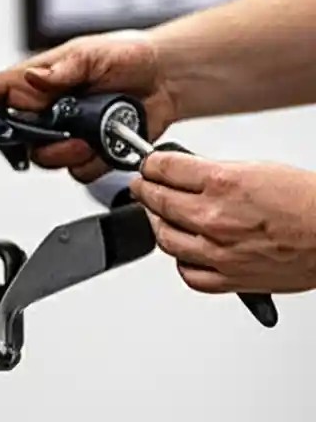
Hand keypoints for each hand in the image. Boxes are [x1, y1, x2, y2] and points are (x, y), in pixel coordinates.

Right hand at [0, 30, 180, 181]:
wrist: (166, 80)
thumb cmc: (128, 57)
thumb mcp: (94, 53)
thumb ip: (64, 68)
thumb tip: (35, 77)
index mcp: (35, 82)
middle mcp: (45, 110)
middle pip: (14, 137)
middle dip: (35, 140)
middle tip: (61, 130)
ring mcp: (65, 133)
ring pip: (45, 159)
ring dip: (67, 153)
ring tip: (91, 138)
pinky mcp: (87, 152)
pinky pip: (78, 171)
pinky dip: (94, 163)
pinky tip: (107, 145)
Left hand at [130, 152, 315, 293]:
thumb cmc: (307, 203)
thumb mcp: (256, 168)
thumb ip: (213, 172)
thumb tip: (186, 173)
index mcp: (221, 183)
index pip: (163, 169)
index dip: (150, 165)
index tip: (147, 166)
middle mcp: (214, 218)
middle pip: (157, 201)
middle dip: (145, 190)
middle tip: (143, 187)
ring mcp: (218, 252)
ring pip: (165, 238)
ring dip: (158, 224)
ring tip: (160, 216)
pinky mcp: (229, 279)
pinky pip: (189, 273)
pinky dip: (182, 261)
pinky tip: (185, 251)